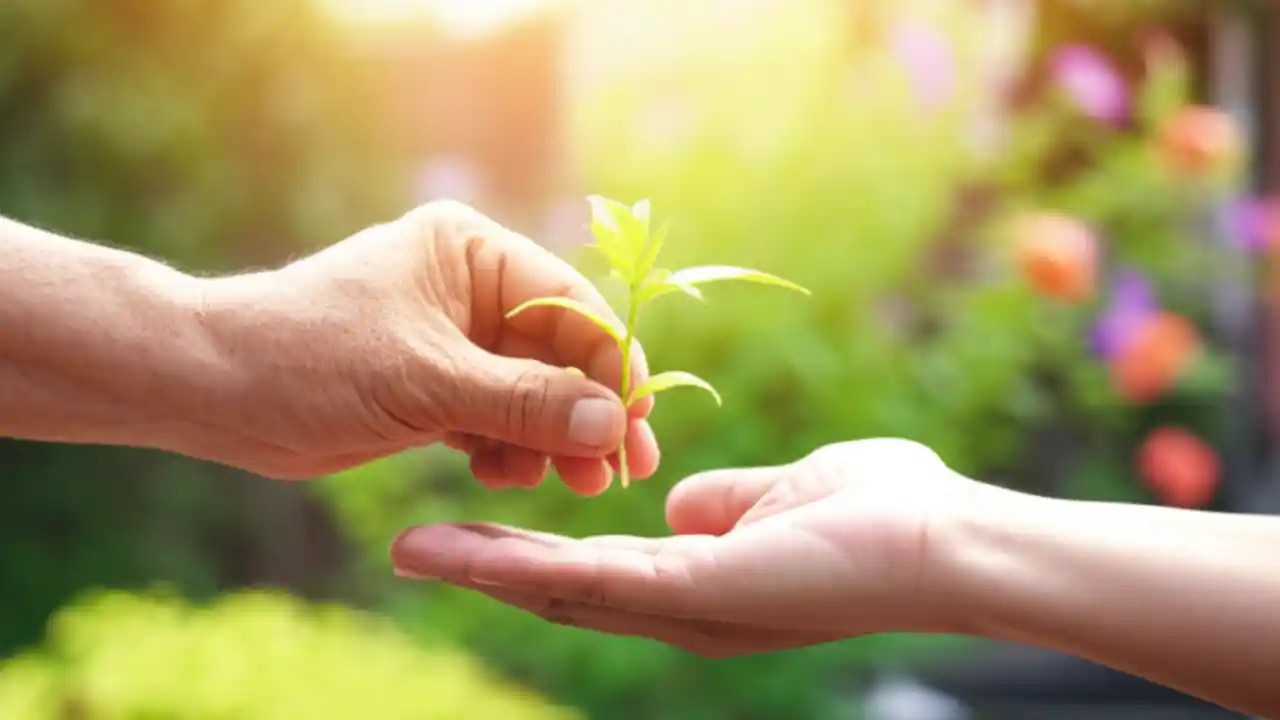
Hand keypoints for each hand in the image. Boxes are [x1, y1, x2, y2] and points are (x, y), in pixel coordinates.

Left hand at [197, 201, 657, 487]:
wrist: (213, 391)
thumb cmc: (309, 357)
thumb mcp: (425, 380)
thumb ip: (524, 402)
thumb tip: (612, 422)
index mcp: (473, 252)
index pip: (570, 306)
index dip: (612, 365)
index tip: (639, 424)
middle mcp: (472, 291)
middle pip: (560, 355)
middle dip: (587, 413)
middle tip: (618, 472)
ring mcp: (455, 344)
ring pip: (533, 395)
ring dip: (552, 440)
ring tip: (565, 484)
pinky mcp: (436, 391)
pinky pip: (498, 422)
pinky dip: (510, 451)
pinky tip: (504, 476)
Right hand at [389, 439, 976, 656]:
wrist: (948, 541)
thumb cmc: (884, 513)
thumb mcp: (781, 492)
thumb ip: (726, 500)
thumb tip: (678, 503)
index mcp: (699, 579)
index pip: (595, 566)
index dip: (529, 550)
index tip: (470, 526)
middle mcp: (683, 607)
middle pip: (562, 589)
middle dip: (486, 569)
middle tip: (409, 549)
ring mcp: (690, 607)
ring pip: (565, 590)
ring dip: (487, 571)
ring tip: (414, 550)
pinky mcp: (704, 593)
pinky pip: (600, 577)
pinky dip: (531, 566)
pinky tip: (475, 552)